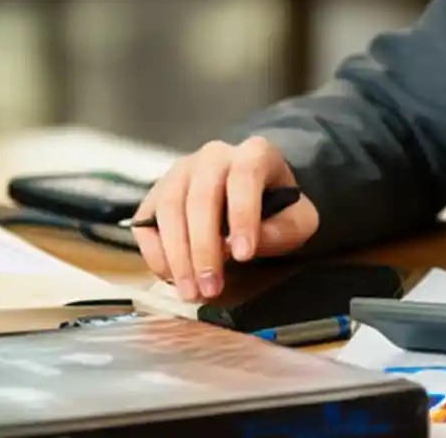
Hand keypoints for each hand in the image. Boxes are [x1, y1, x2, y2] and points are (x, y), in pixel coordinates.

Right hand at [130, 137, 318, 301]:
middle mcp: (212, 156)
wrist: (255, 195)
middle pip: (200, 197)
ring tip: (191, 292)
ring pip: (169, 208)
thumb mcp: (298, 220)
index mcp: (254, 154)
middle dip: (204, 248)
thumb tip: (243, 247)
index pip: (245, 177)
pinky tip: (172, 277)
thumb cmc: (278, 208)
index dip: (242, 215)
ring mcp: (180, 172)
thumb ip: (282, 231)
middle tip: (211, 288)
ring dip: (177, 255)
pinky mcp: (158, 194)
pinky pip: (146, 222)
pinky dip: (155, 253)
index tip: (244, 255)